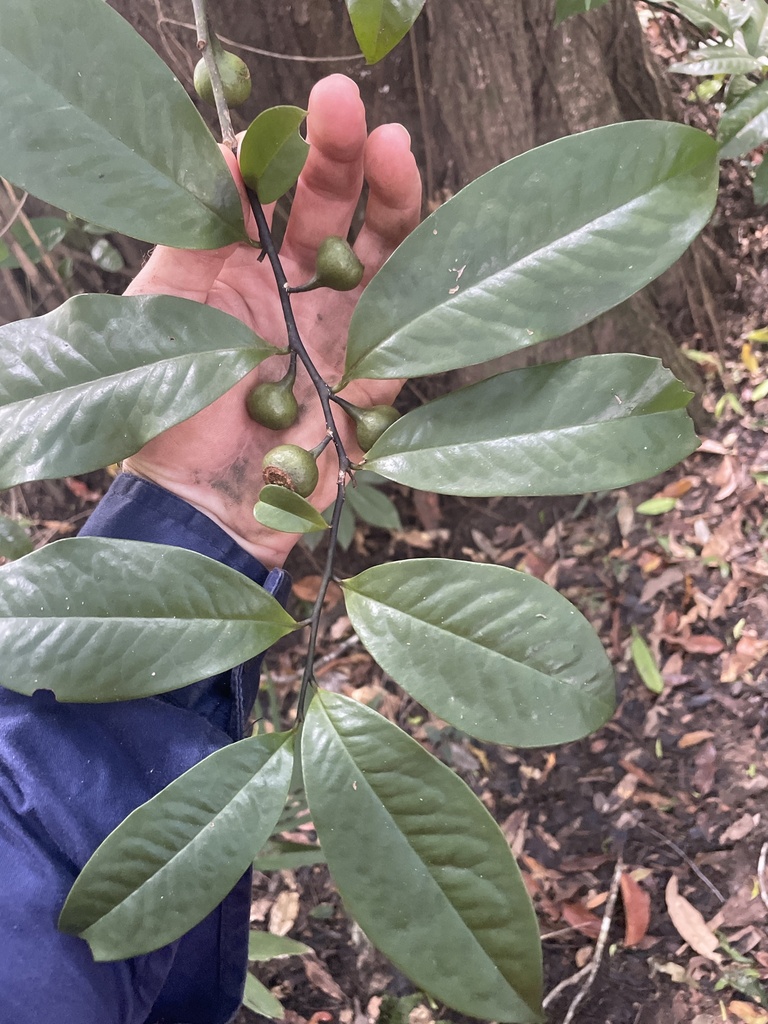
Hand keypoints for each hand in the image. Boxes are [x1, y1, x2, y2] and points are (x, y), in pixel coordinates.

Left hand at [122, 75, 421, 567]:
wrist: (199, 507)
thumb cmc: (164, 410)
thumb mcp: (164, 305)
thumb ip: (195, 230)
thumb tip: (233, 152)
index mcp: (247, 269)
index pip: (281, 195)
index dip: (294, 152)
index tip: (303, 112)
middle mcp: (301, 293)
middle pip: (336, 213)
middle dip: (345, 160)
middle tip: (351, 108)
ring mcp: (343, 334)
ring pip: (384, 257)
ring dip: (393, 204)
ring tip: (396, 149)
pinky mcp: (375, 382)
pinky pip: (410, 327)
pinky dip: (425, 287)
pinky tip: (429, 245)